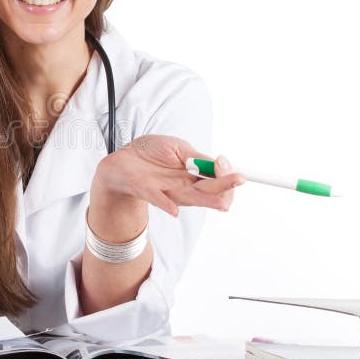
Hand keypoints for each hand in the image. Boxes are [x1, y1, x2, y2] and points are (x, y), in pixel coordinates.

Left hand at [91, 134, 244, 216]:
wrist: (122, 159)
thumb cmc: (150, 153)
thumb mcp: (178, 148)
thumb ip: (197, 158)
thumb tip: (220, 162)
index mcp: (193, 176)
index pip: (218, 183)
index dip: (228, 177)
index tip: (226, 163)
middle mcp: (184, 187)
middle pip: (210, 192)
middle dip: (225, 187)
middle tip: (237, 179)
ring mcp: (167, 191)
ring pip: (190, 198)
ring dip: (207, 201)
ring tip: (222, 203)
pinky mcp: (147, 191)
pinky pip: (157, 199)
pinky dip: (165, 204)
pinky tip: (174, 210)